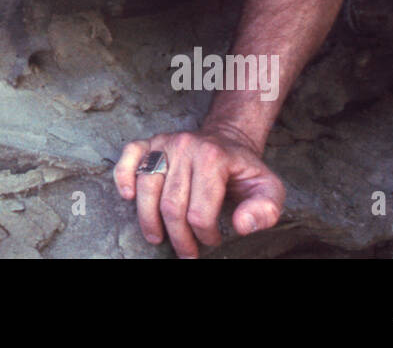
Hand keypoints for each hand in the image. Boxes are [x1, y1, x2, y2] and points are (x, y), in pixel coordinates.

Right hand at [113, 128, 284, 257]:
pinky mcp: (150, 141)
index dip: (205, 235)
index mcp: (213, 158)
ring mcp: (165, 142)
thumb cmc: (244, 170)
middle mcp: (186, 146)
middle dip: (178, 236)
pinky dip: (123, 176)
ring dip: (149, 220)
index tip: (212, 241)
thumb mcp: (269, 188)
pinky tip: (128, 197)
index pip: (200, 212)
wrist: (228, 140)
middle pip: (171, 205)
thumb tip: (240, 226)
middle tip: (187, 251)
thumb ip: (265, 210)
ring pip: (147, 187)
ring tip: (157, 238)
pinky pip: (130, 156)